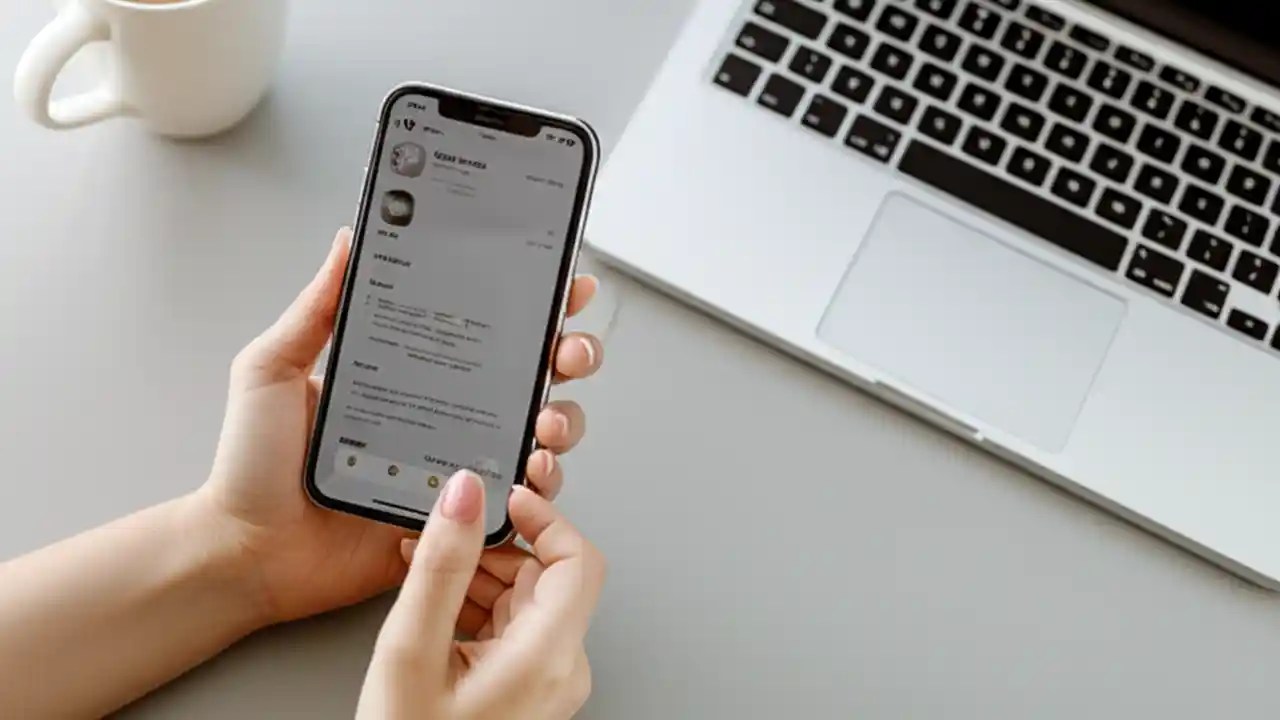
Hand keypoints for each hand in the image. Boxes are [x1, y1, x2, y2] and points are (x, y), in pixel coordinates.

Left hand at [196, 228, 603, 624]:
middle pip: (531, 376)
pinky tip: (533, 472)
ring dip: (562, 420)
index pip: (484, 328)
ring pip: (539, 434)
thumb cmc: (251, 465)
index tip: (563, 286)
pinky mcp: (457, 517)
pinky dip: (541, 485)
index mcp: (411, 371)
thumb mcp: (272, 370)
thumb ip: (314, 310)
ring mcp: (456, 465)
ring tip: (546, 422)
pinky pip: (517, 500)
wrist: (246, 552)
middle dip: (569, 357)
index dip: (532, 307)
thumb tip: (349, 240)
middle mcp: (444, 413)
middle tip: (568, 354)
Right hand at [358, 472, 605, 719]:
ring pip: (528, 601)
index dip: (544, 518)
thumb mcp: (411, 650)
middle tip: (442, 538)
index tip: (504, 497)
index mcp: (548, 657)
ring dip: (481, 577)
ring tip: (426, 572)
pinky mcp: (529, 691)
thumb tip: (465, 495)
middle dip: (494, 549)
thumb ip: (442, 565)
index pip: (579, 559)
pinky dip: (479, 608)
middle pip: (547, 577)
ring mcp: (548, 684)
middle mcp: (562, 670)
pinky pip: (515, 629)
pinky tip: (436, 608)